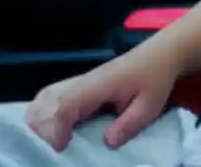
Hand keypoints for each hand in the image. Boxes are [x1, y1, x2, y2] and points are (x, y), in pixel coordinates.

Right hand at [24, 46, 181, 150]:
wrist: (160, 54)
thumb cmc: (155, 78)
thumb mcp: (150, 105)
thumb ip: (129, 124)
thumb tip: (108, 142)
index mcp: (100, 84)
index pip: (67, 104)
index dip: (58, 126)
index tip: (62, 146)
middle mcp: (85, 81)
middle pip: (49, 99)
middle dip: (43, 125)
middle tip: (53, 147)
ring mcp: (82, 80)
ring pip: (47, 94)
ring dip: (40, 116)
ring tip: (46, 139)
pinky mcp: (82, 83)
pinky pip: (54, 93)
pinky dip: (45, 109)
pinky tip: (49, 125)